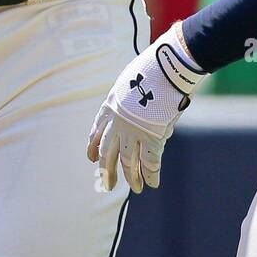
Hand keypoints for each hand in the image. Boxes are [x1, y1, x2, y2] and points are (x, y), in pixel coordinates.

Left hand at [88, 23, 206, 192]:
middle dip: (106, 171)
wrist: (164, 67)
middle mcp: (117, 124)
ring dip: (132, 177)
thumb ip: (127, 103)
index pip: (96, 133)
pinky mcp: (152, 137)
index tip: (92, 159)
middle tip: (107, 185)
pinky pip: (150, 162)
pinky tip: (153, 183)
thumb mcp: (128, 83)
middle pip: (107, 154)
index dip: (93, 148)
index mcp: (109, 108)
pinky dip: (152, 175)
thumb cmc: (150, 69)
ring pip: (128, 162)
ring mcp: (134, 132)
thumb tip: (135, 114)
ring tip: (136, 188)